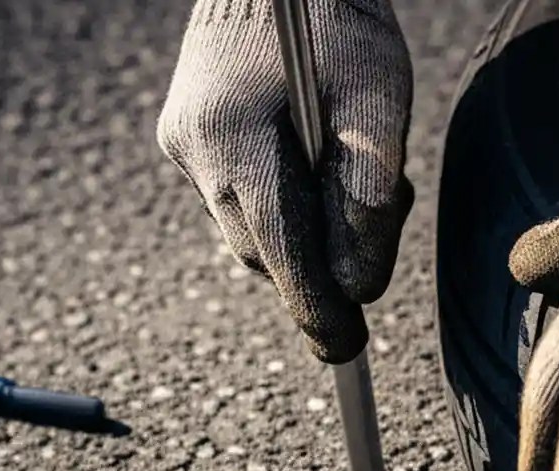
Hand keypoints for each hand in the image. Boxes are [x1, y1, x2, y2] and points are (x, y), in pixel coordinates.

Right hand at [157, 0, 412, 362]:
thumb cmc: (339, 22)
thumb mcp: (378, 99)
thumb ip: (369, 194)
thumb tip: (359, 284)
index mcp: (232, 132)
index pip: (276, 247)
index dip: (314, 305)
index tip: (345, 349)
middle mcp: (193, 146)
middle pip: (261, 247)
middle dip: (318, 263)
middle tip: (374, 246)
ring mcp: (180, 142)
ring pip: (247, 228)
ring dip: (300, 231)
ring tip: (349, 184)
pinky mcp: (182, 136)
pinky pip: (236, 198)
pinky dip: (278, 201)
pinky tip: (311, 164)